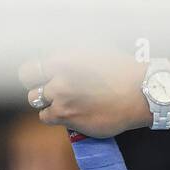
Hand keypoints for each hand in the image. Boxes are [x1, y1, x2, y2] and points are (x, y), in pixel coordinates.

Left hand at [19, 50, 150, 138]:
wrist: (140, 93)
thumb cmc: (121, 70)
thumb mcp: (94, 51)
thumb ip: (70, 55)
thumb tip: (53, 58)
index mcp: (64, 59)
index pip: (30, 69)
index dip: (34, 74)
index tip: (40, 77)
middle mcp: (59, 79)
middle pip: (32, 88)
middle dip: (40, 89)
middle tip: (53, 90)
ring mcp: (63, 100)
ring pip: (38, 103)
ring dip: (48, 103)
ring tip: (65, 101)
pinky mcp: (68, 118)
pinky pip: (48, 118)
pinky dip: (56, 116)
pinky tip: (70, 111)